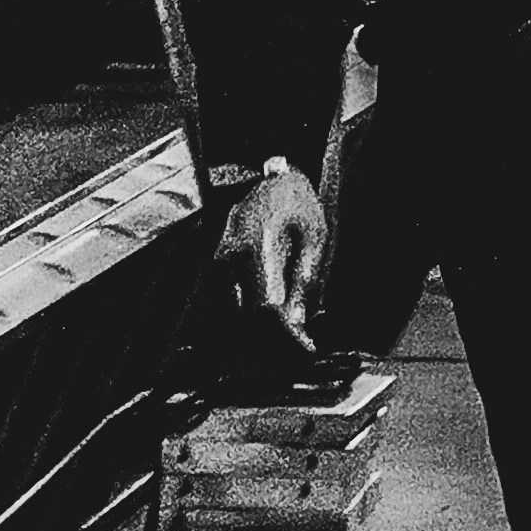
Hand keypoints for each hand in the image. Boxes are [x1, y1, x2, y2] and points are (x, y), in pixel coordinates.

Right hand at [218, 157, 332, 357]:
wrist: (267, 180)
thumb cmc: (295, 203)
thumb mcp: (315, 235)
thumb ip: (306, 279)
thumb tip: (300, 322)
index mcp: (257, 249)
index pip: (265, 307)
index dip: (286, 334)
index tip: (305, 347)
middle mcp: (229, 261)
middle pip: (247, 319)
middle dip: (275, 342)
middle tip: (302, 349)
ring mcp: (218, 267)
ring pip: (236, 318)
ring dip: (261, 336)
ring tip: (291, 339)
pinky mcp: (216, 272)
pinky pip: (231, 308)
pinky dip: (249, 323)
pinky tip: (272, 325)